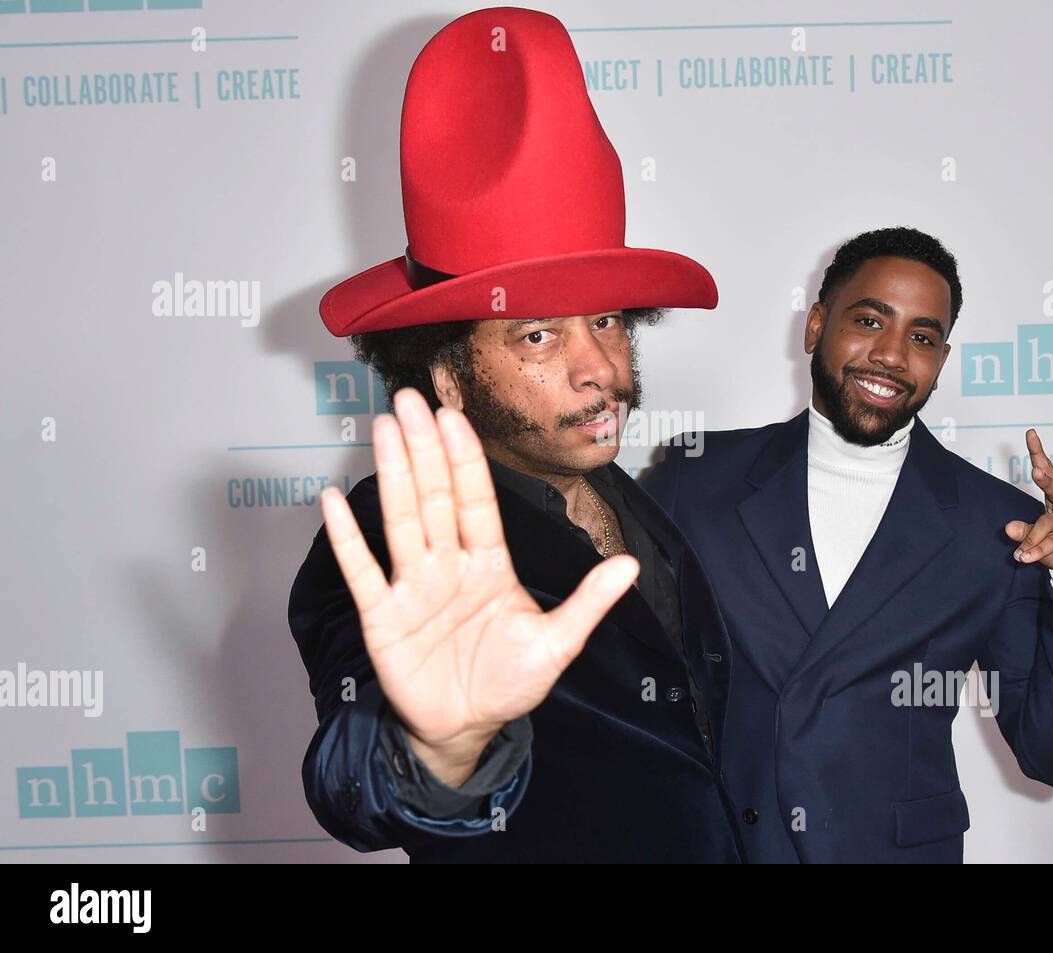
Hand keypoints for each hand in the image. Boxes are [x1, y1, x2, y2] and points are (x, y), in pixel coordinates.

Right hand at [319, 387, 638, 785]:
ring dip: (393, 475)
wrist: (466, 728)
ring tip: (382, 429)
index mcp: (489, 564)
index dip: (466, 460)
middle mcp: (448, 565)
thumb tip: (631, 565)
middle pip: (435, 496)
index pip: (477, 501)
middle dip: (425, 448)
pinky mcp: (383, 617)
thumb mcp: (556, 645)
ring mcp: (413, 587)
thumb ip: (588, 603)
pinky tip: (334, 500)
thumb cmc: (509, 682)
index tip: (454, 417)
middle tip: (409, 399)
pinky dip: (348, 539)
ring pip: (401, 520)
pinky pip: (362, 571)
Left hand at [1003, 428, 1052, 585]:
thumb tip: (1008, 527)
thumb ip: (1023, 532)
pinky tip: (1026, 557)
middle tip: (1035, 470)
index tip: (1031, 433)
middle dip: (1045, 479)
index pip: (1048, 471)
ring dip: (1031, 540)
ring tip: (1020, 555)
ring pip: (1047, 523)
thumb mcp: (1034, 540)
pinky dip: (1037, 550)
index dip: (1039, 452)